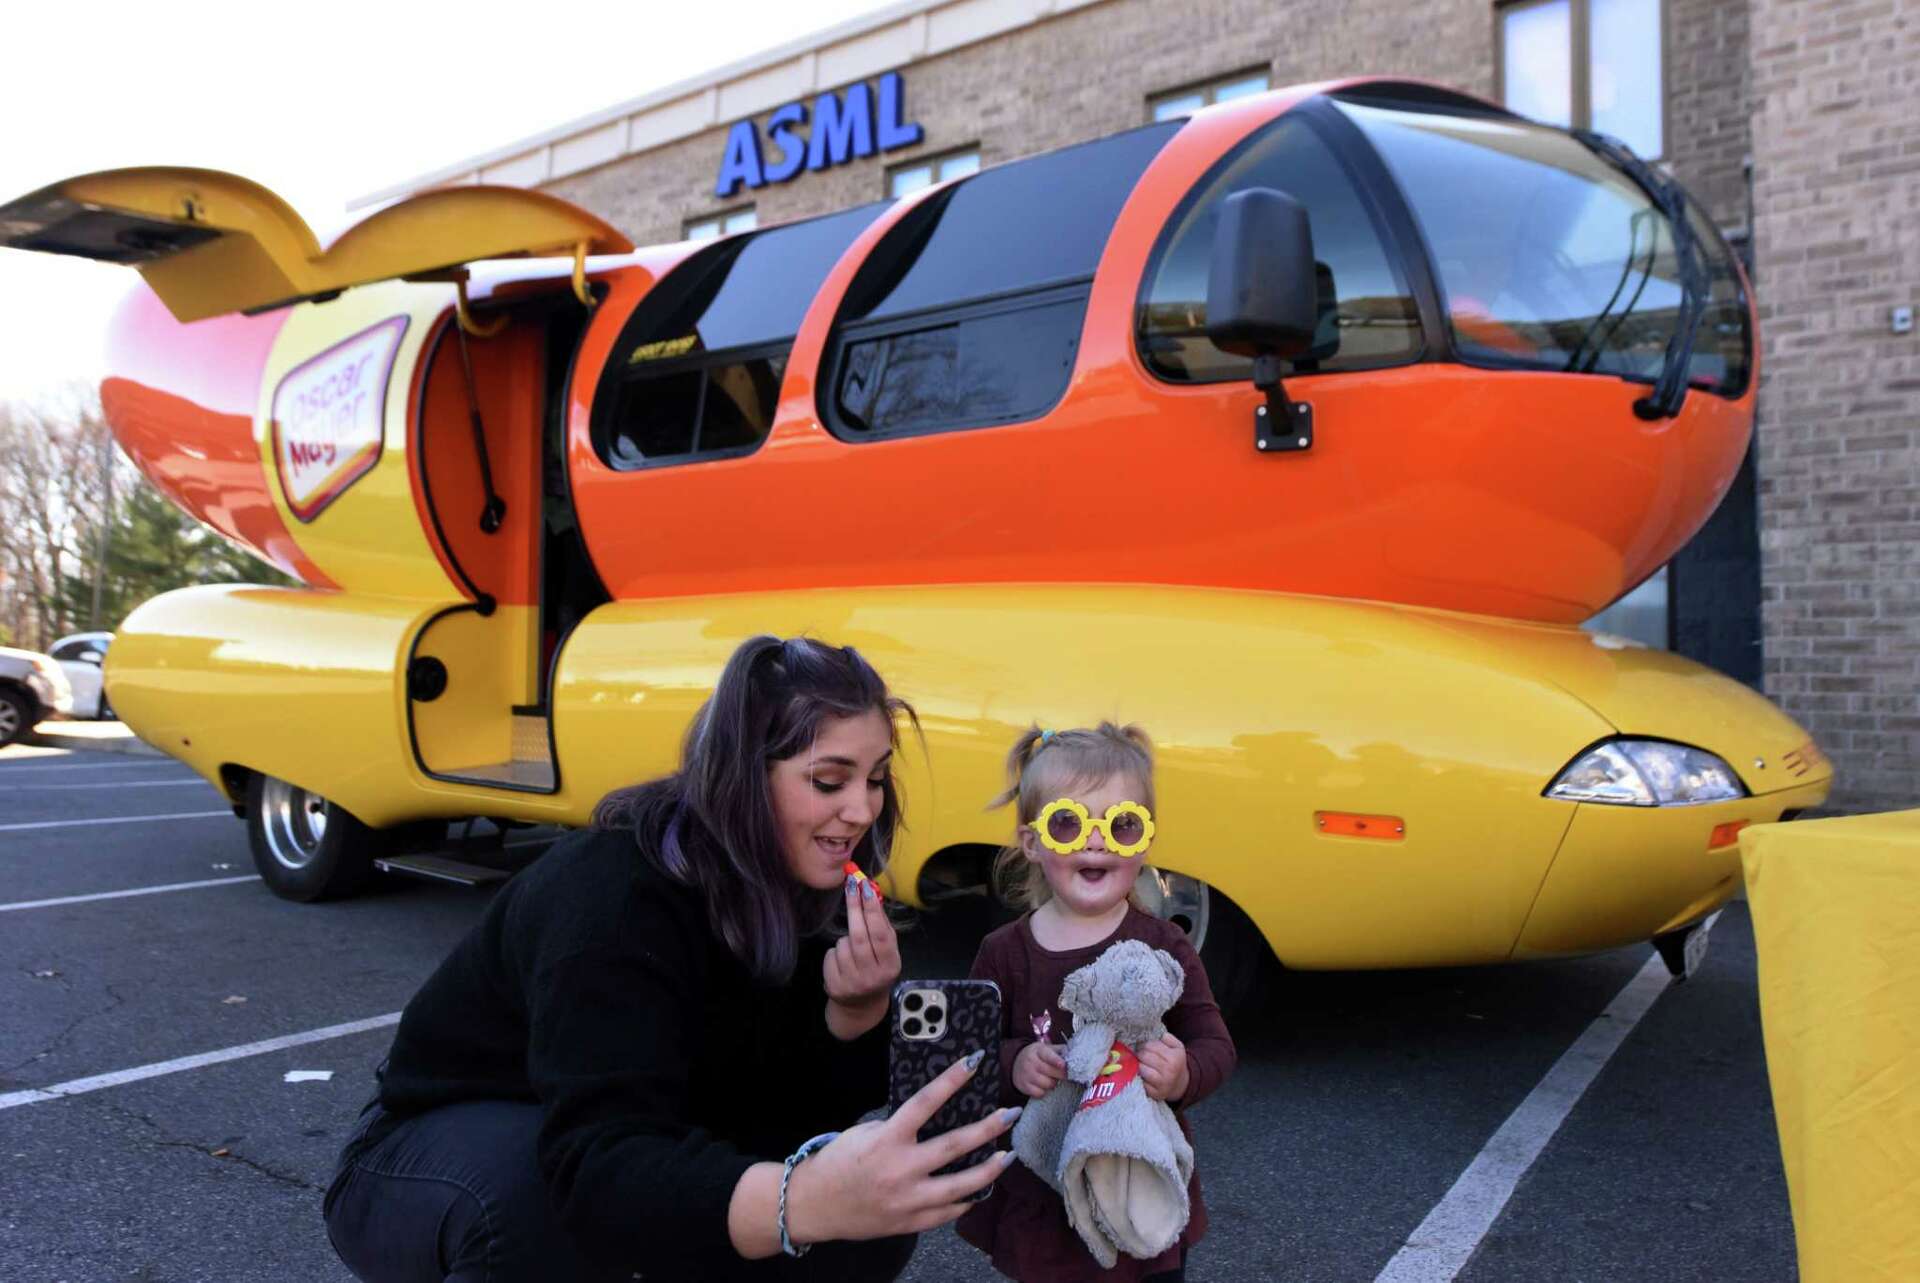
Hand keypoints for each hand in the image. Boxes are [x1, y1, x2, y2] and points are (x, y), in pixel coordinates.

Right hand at [786, 1052, 1018, 1241]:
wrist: (813, 1205)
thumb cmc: (838, 1162)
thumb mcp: (865, 1133)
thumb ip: (899, 1128)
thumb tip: (935, 1116)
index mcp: (886, 1140)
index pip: (926, 1102)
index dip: (952, 1080)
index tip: (974, 1062)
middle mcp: (900, 1169)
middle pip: (955, 1146)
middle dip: (988, 1128)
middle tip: (1011, 1114)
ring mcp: (907, 1200)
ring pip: (961, 1185)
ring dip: (989, 1169)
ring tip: (1008, 1156)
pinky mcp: (909, 1222)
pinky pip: (947, 1212)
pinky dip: (966, 1200)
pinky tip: (980, 1189)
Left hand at [823, 875, 900, 1038]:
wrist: (861, 1005)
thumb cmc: (876, 969)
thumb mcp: (887, 952)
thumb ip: (883, 927)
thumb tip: (873, 894)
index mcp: (890, 966)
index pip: (881, 934)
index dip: (873, 910)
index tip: (866, 887)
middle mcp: (872, 976)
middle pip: (859, 937)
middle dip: (854, 908)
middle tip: (851, 886)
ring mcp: (853, 983)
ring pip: (843, 944)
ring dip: (845, 938)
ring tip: (853, 948)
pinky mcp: (835, 987)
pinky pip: (831, 955)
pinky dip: (836, 952)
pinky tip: (843, 962)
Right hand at [1011, 1040, 1066, 1097]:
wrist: (1016, 1062)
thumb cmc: (1038, 1056)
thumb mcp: (1046, 1049)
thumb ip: (1060, 1051)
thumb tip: (1077, 1054)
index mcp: (1039, 1050)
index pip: (1048, 1056)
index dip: (1056, 1061)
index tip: (1063, 1065)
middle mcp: (1031, 1061)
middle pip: (1052, 1072)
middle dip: (1061, 1075)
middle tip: (1063, 1074)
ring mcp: (1026, 1074)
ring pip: (1047, 1084)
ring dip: (1053, 1083)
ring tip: (1051, 1079)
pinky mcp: (1023, 1086)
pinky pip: (1039, 1093)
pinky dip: (1044, 1091)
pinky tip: (1042, 1085)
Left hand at [1137, 1032, 1188, 1102]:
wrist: (1181, 1084)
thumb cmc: (1176, 1063)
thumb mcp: (1178, 1048)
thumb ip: (1169, 1038)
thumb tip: (1159, 1035)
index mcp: (1174, 1058)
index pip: (1149, 1045)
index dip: (1146, 1045)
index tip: (1147, 1049)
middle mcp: (1169, 1071)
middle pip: (1143, 1056)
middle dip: (1141, 1054)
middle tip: (1143, 1056)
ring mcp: (1162, 1084)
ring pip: (1140, 1068)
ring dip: (1139, 1065)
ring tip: (1143, 1065)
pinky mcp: (1155, 1094)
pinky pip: (1140, 1082)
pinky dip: (1139, 1077)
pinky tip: (1143, 1075)